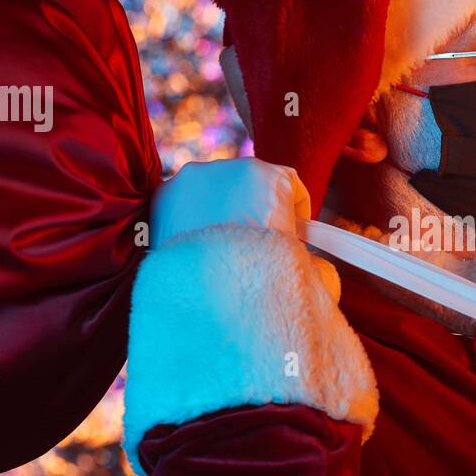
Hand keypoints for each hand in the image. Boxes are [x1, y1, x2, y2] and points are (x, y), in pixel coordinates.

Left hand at [149, 157, 338, 297]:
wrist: (204, 306)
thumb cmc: (261, 291)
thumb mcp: (310, 278)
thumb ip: (315, 260)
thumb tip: (312, 264)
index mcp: (268, 178)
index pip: (289, 183)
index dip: (293, 212)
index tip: (292, 235)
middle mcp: (225, 169)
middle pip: (248, 185)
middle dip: (254, 211)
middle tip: (257, 250)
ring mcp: (189, 181)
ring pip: (214, 193)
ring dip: (222, 215)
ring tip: (224, 256)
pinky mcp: (161, 199)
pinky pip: (184, 206)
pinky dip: (192, 223)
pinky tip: (199, 254)